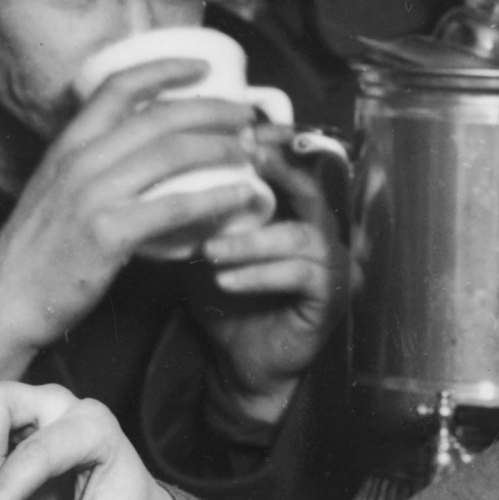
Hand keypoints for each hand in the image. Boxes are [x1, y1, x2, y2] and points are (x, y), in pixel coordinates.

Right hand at [0, 82, 280, 373]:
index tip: (201, 67)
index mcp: (67, 145)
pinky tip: (240, 196)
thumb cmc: (35, 250)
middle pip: (158, 116)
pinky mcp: (108, 235)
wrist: (5, 298)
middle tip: (244, 115)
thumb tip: (139, 153)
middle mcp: (80, 162)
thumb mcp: (54, 190)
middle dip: (211, 110)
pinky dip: (216, 198)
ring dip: (221, 148)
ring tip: (248, 152)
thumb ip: (90, 166)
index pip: (118, 86)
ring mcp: (93, 197)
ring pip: (172, 154)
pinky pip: (175, 207)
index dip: (164, 68)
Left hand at [192, 155, 340, 430]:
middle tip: (239, 167)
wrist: (240, 366)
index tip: (239, 132)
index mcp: (294, 216)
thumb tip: (166, 176)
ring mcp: (331, 266)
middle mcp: (320, 234)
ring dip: (251, 243)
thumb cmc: (227, 304)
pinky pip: (301, 276)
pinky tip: (226, 282)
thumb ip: (201, 215)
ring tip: (210, 253)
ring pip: (301, 237)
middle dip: (275, 174)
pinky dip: (260, 275)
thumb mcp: (207, 251)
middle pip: (309, 190)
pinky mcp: (331, 298)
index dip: (273, 147)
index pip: (293, 168)